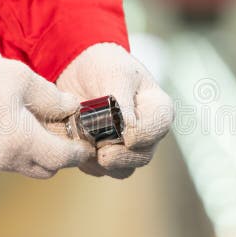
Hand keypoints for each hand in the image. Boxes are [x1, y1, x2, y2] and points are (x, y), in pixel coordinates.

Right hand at [0, 52, 91, 176]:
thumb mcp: (23, 80)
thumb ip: (52, 98)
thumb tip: (71, 107)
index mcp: (22, 142)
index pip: (61, 159)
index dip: (77, 153)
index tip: (85, 145)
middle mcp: (4, 160)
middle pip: (43, 169)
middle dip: (57, 156)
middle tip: (62, 135)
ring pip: (21, 166)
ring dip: (32, 153)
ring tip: (33, 126)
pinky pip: (0, 162)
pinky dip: (11, 151)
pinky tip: (7, 127)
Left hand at [56, 43, 173, 178]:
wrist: (81, 72)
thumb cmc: (105, 66)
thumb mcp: (115, 74)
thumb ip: (122, 99)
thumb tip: (129, 128)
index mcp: (158, 110)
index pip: (158, 129)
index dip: (141, 135)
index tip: (125, 134)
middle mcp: (148, 133)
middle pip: (141, 156)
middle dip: (119, 156)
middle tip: (101, 151)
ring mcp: (128, 148)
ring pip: (121, 169)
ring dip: (101, 161)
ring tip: (85, 143)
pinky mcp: (106, 156)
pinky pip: (99, 170)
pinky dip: (86, 162)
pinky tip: (77, 144)